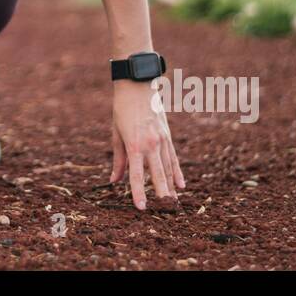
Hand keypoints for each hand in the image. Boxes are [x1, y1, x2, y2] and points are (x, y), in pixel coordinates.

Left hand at [109, 80, 184, 209]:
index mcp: (134, 145)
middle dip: (161, 193)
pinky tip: (181, 185)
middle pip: (157, 174)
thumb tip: (114, 181)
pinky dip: (177, 172)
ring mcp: (162, 140)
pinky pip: (173, 158)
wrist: (137, 86)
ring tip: (174, 202)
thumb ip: (118, 159)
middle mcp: (150, 144)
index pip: (136, 175)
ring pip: (167, 168)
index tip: (141, 208)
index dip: (138, 192)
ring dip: (171, 186)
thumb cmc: (122, 109)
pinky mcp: (168, 136)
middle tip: (165, 210)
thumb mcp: (116, 134)